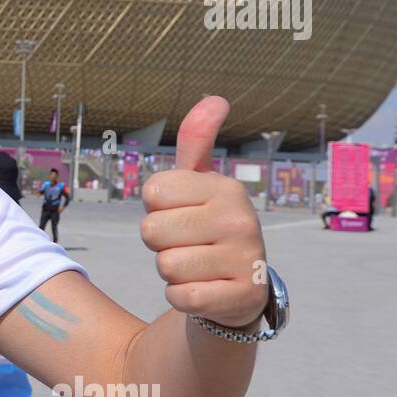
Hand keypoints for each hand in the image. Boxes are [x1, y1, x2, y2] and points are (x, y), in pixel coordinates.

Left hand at [139, 97, 267, 328]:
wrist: (238, 288)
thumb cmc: (207, 228)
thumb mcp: (201, 184)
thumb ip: (197, 142)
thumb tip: (216, 98)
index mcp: (224, 187)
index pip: (152, 192)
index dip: (156, 208)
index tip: (180, 214)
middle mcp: (240, 219)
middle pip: (152, 231)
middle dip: (160, 243)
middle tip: (188, 244)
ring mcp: (244, 259)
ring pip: (165, 266)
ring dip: (171, 272)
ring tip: (198, 266)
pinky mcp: (240, 298)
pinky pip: (179, 296)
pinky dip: (181, 297)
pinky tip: (204, 289)